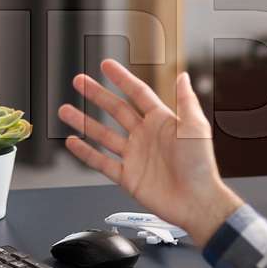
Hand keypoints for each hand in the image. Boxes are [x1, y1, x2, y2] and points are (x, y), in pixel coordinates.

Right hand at [58, 59, 242, 247]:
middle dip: (96, 95)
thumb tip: (183, 76)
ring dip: (83, 121)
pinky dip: (86, 153)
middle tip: (79, 81)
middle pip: (115, 110)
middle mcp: (146, 136)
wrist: (196, 202)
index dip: (121, 78)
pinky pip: (101, 162)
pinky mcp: (127, 176)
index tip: (106, 65)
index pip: (137, 93)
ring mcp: (135, 156)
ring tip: (65, 110)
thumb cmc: (201, 166)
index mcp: (162, 121)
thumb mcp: (196, 127)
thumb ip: (186, 100)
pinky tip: (73, 142)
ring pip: (103, 134)